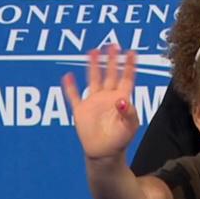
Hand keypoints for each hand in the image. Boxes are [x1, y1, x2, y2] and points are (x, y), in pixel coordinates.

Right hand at [62, 45, 139, 159]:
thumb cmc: (121, 140)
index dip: (130, 65)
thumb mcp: (130, 126)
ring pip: (93, 79)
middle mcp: (108, 97)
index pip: (127, 78)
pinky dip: (70, 86)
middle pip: (110, 74)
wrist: (105, 154)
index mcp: (122, 99)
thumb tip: (121, 100)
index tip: (132, 52)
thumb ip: (128, 112)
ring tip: (92, 51)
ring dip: (93, 66)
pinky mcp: (81, 111)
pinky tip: (67, 75)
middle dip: (112, 60)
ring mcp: (94, 102)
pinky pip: (73, 96)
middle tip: (113, 45)